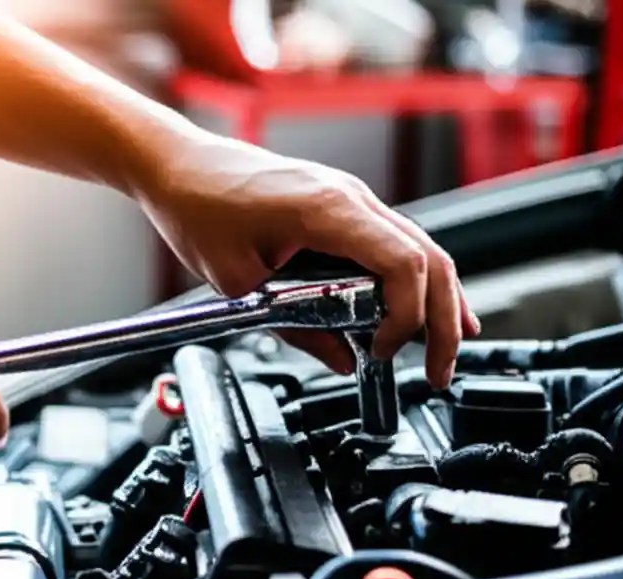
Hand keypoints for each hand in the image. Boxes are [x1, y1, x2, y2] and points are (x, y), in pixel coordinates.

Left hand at [136, 135, 479, 387]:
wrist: (177, 165)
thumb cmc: (197, 207)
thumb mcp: (238, 285)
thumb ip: (296, 326)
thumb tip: (340, 359)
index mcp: (327, 209)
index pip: (403, 263)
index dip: (407, 316)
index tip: (382, 351)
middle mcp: (350, 196)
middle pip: (428, 258)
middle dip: (443, 320)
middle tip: (439, 369)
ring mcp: (349, 197)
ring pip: (420, 248)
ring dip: (438, 300)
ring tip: (445, 348)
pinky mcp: (340, 205)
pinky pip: (394, 242)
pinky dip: (415, 279)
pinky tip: (424, 309)